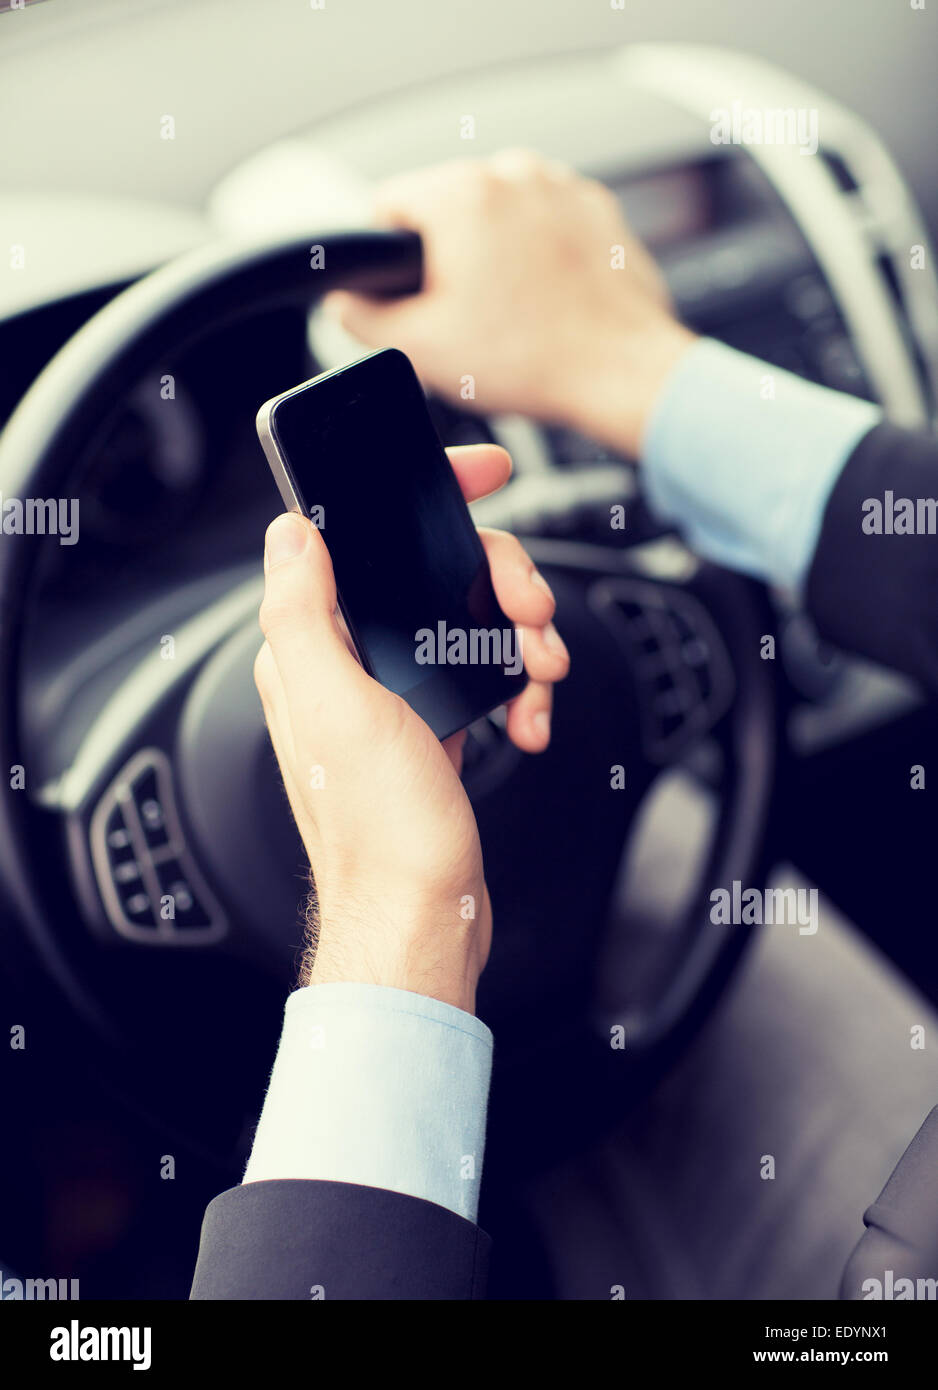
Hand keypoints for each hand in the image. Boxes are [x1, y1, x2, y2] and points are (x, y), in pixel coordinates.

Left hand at [254, 443, 567, 1013]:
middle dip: (499, 580)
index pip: (359, 538)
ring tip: (543, 672)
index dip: (423, 496)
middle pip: (435, 575)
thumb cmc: (381, 830)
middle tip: (534, 610)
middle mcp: (349, 665)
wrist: (425, 917)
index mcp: (314, 649)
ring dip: (520, 636)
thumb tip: (289, 530)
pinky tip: (530, 719)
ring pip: (469, 622)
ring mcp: (395, 697)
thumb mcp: (337, 708)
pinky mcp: (433, 727)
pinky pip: (484, 677)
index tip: (481, 475)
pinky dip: (519, 690)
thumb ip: (302, 612)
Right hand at [323, 149, 696, 457]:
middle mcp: (513, 172)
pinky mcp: (596, 211)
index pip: (388, 205)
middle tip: (466, 319)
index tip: (409, 297)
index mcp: (462, 193)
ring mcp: (561, 187)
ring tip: (511, 315)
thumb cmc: (533, 360)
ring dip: (492, 258)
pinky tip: (545, 305)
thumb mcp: (421, 348)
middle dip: (446, 260)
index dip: (387, 259)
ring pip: (497, 218)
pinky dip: (538, 259)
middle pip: (446, 210)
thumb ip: (361, 317)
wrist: (622, 374)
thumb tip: (344, 298)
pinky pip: (544, 227)